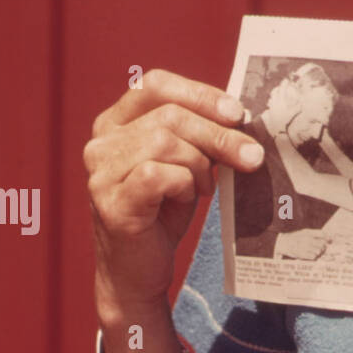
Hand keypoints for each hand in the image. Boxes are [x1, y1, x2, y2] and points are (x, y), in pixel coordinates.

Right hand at [85, 69, 262, 314]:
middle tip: (252, 156)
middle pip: (170, 116)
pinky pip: (158, 174)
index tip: (238, 113)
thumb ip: (201, 131)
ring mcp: (100, 172)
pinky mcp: (110, 202)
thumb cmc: (165, 208)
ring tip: (204, 187)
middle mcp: (101, 142)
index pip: (155, 84)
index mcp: (116, 121)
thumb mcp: (186, 159)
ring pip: (165, 142)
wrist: (140, 269)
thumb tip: (243, 115)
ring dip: (200, 164)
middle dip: (219, 135)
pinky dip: (184, 184)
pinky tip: (187, 198)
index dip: (200, 94)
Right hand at [274, 229, 330, 259]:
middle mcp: (306, 240)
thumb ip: (317, 233)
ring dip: (319, 252)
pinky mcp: (301, 255)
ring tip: (315, 251)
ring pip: (318, 251)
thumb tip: (330, 237)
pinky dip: (314, 256)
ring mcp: (304, 247)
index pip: (323, 235)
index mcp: (308, 233)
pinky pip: (313, 257)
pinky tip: (311, 254)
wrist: (283, 243)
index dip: (328, 239)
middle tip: (321, 248)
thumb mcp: (305, 232)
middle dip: (323, 247)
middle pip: (322, 245)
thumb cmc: (297, 237)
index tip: (330, 241)